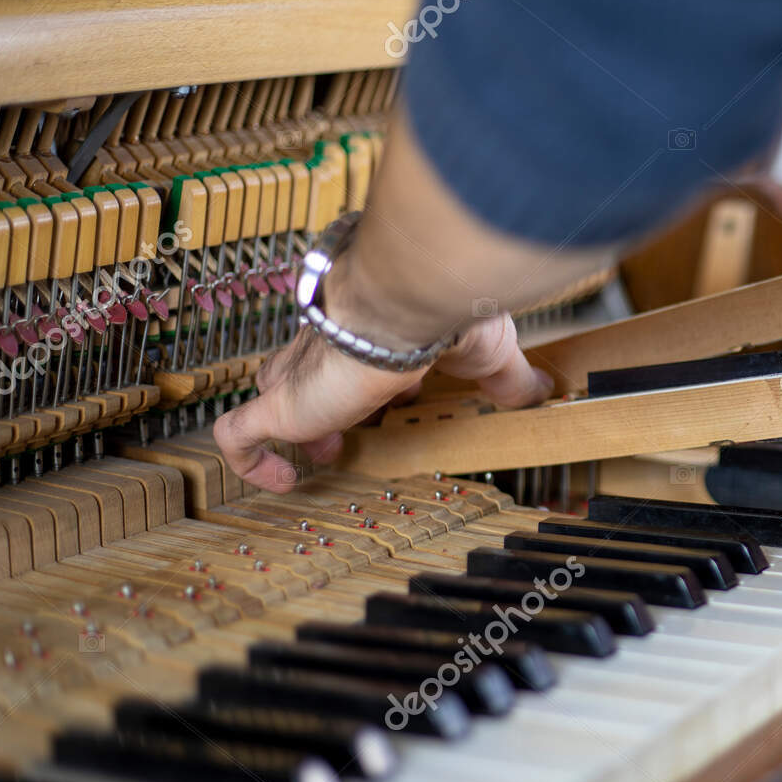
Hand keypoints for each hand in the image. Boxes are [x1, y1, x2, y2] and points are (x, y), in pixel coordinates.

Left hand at [215, 312, 549, 492]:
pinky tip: (281, 481)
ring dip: (290, 426)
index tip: (396, 402)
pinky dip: (250, 460)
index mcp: (376, 332)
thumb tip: (543, 392)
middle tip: (342, 435)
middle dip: (321, 399)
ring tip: (320, 456)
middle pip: (306, 367)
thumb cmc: (444, 312)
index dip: (371, 378)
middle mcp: (332, 348)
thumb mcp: (492, 353)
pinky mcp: (283, 404)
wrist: (407, 300)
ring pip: (270, 393)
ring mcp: (301, 376)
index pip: (359, 349)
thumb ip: (511, 376)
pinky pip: (238, 434)